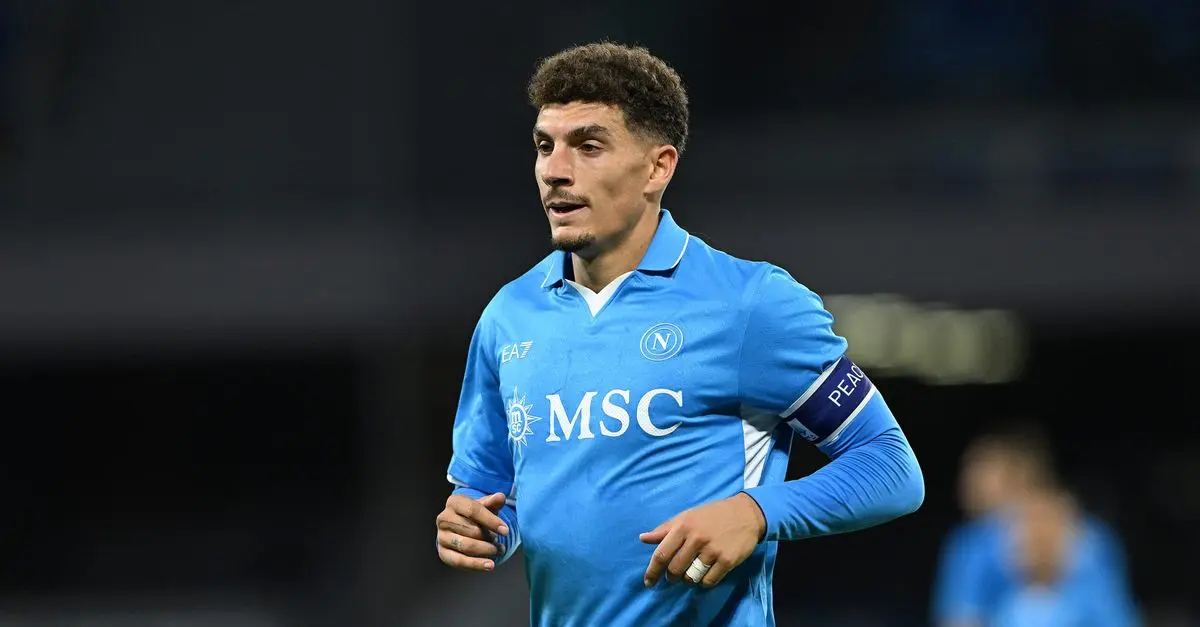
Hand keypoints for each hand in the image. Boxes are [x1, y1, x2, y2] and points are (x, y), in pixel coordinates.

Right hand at [436, 492, 509, 571]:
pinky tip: (490, 565)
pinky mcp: (443, 552)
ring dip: (486, 550)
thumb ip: (493, 502)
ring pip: (466, 546)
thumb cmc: (477, 515)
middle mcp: (443, 518)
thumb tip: (501, 497)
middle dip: (489, 537)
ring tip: (499, 550)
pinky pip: (459, 561)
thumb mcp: (486, 506)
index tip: (506, 531)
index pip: (473, 510)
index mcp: (454, 502)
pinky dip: (476, 564)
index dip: (491, 521)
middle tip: (499, 540)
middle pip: (471, 530)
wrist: (463, 527)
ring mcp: (441, 536)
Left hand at [639, 492, 765, 587]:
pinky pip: (708, 581)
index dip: (652, 571)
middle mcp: (696, 538)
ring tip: (692, 572)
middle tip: (675, 575)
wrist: (746, 513)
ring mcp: (712, 550)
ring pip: (691, 577)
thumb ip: (664, 529)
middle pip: (675, 569)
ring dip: (688, 580)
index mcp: (683, 526)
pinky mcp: (727, 561)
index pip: (661, 554)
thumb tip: (642, 538)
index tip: (648, 582)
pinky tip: (706, 574)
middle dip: (672, 577)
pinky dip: (704, 582)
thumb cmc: (712, 515)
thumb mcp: (687, 516)